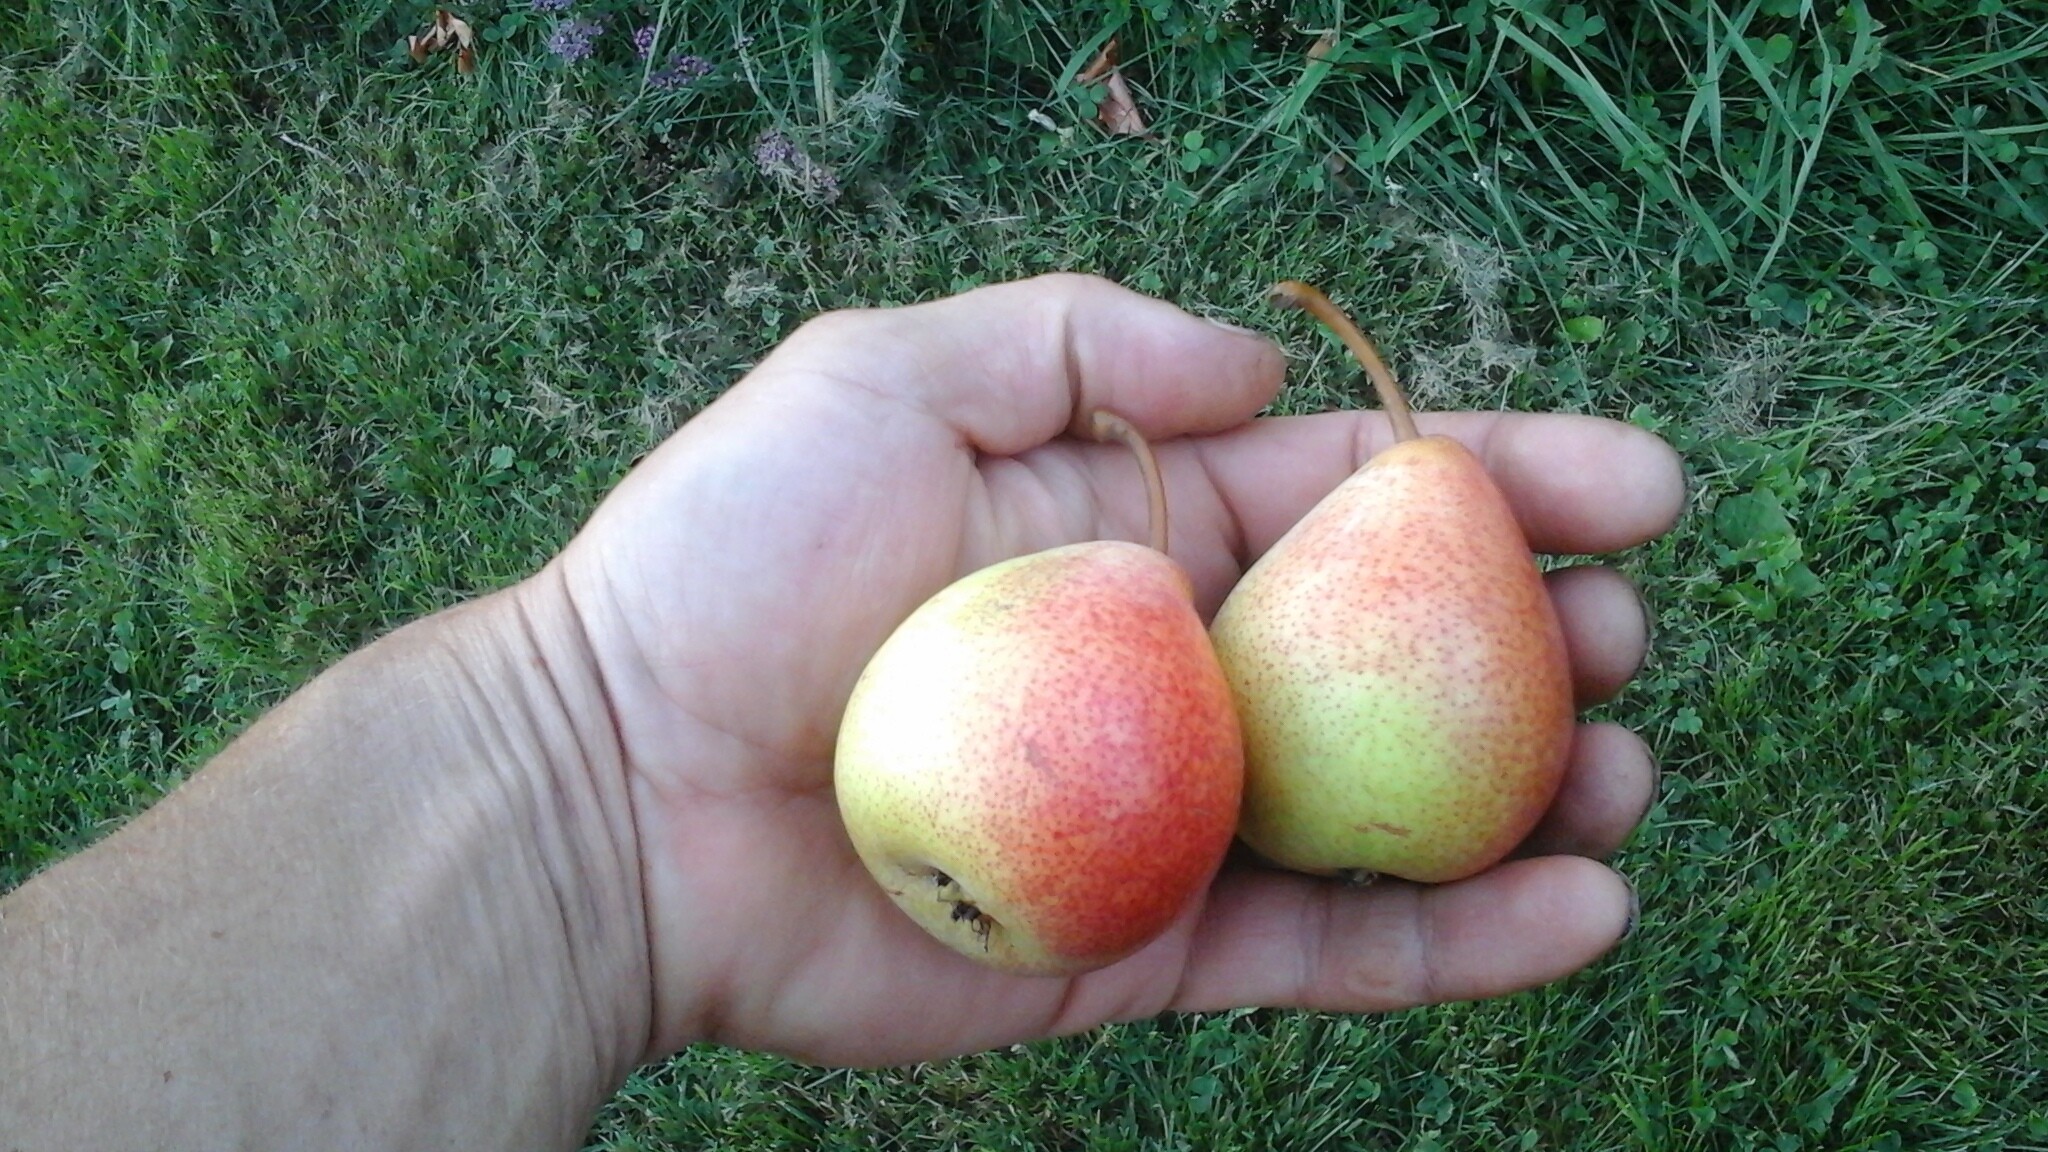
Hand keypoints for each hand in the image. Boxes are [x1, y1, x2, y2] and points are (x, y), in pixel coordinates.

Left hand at [547, 273, 1684, 1066]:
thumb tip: (1267, 364)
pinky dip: (1461, 944)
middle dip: (1531, 641)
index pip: (1349, 495)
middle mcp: (1169, 671)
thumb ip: (1075, 338)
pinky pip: (1326, 950)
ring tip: (1630, 776)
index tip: (1640, 488)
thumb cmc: (729, 567)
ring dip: (1530, 797)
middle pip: (1392, 657)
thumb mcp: (881, 372)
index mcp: (1128, 529)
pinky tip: (1584, 912)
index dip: (1501, 481)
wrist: (616, 793)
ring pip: (1389, 814)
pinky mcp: (1144, 950)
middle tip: (1628, 643)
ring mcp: (1166, 819)